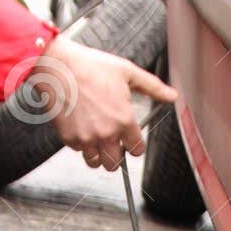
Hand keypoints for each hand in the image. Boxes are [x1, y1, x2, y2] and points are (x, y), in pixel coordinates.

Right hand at [32, 36, 176, 170]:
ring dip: (98, 154)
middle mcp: (105, 133)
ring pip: (95, 162)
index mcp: (123, 120)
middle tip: (112, 142)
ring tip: (96, 137)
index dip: (134, 145)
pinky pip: (78, 151)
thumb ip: (152, 87)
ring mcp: (86, 138)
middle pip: (115, 164)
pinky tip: (81, 126)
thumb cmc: (91, 66)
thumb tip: (172, 95)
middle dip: (116, 155)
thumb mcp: (127, 72)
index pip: (136, 150)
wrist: (58, 66)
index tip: (129, 139)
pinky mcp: (68, 138)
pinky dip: (80, 143)